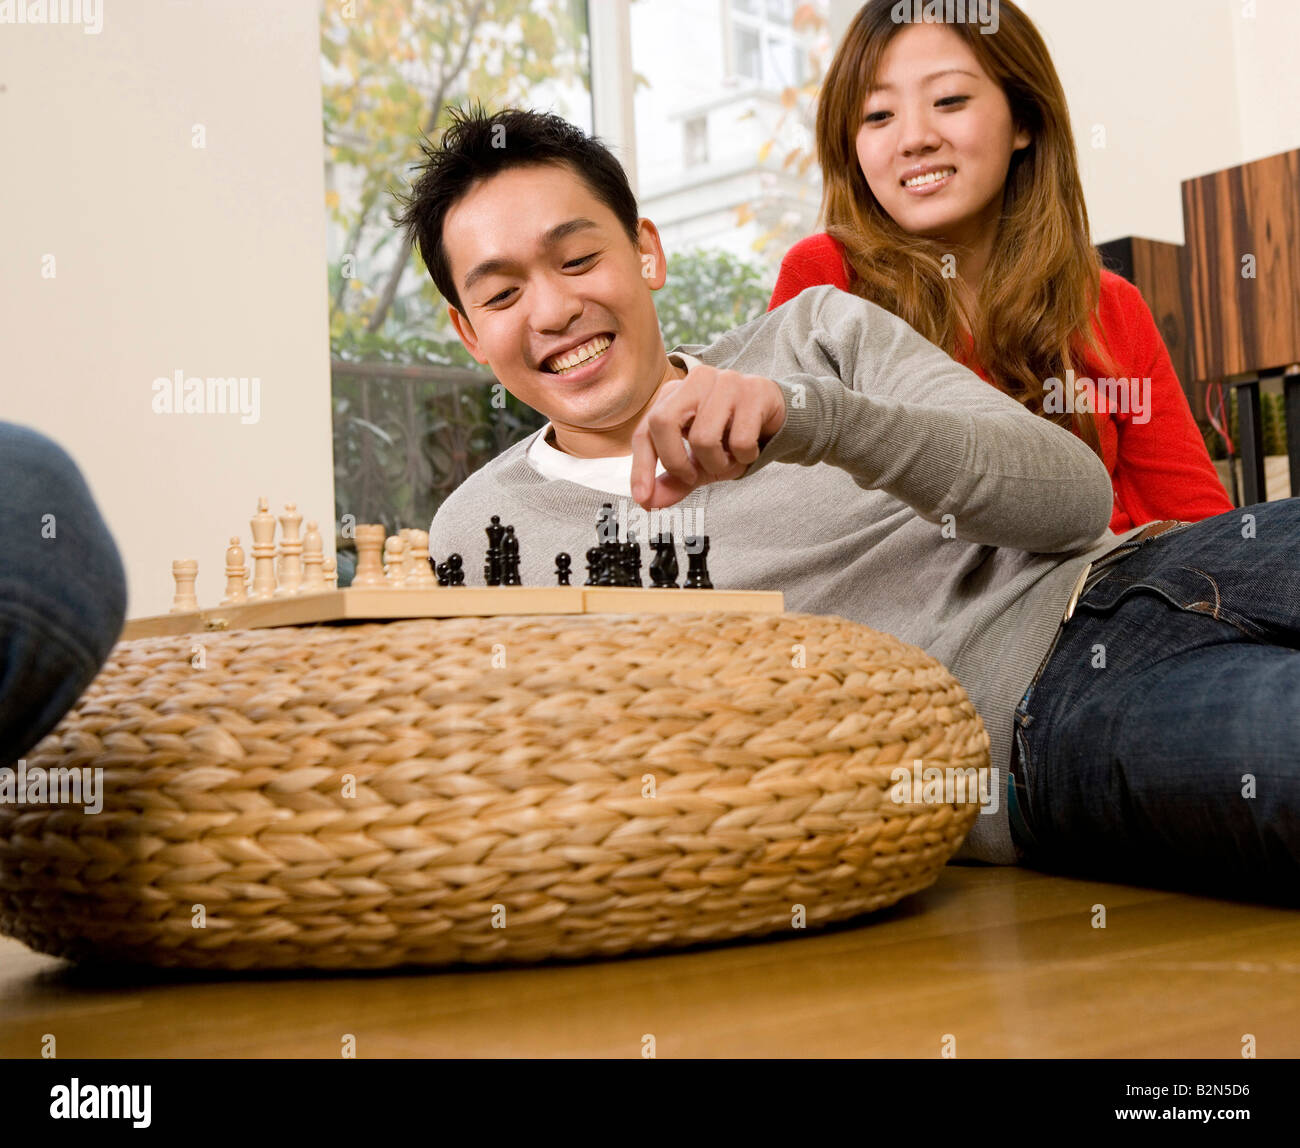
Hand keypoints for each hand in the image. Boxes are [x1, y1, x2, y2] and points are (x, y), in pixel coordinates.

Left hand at [630, 365, 786, 507]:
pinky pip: (740, 440)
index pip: (645, 431)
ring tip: (730, 459)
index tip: (642, 498)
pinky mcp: (754, 390)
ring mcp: (725, 382)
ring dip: (718, 463)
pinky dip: (745, 456)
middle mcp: (695, 381)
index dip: (640, 467)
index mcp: (673, 394)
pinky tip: (750, 449)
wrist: (777, 417)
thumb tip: (649, 503)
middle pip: (663, 422)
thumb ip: (674, 480)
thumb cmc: (731, 435)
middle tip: (694, 477)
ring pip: (703, 436)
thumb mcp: (700, 462)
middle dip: (675, 461)